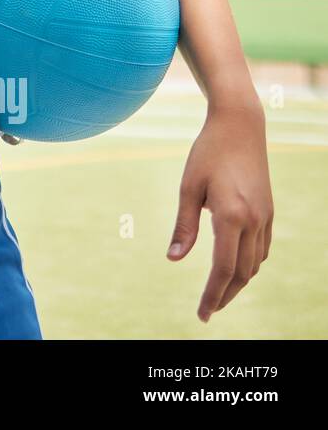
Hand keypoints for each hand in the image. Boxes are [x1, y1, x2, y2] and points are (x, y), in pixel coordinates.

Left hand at [168, 99, 273, 321]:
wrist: (240, 126)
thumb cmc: (207, 153)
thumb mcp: (188, 188)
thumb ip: (183, 226)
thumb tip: (173, 258)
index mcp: (231, 216)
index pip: (223, 269)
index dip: (212, 295)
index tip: (202, 313)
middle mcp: (253, 221)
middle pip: (242, 273)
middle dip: (225, 294)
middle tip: (208, 310)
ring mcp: (265, 217)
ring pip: (255, 263)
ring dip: (238, 282)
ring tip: (218, 293)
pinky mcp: (268, 211)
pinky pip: (261, 248)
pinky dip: (249, 264)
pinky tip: (236, 268)